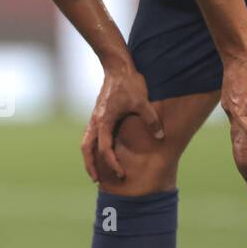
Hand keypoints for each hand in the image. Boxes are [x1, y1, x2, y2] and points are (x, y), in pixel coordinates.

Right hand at [82, 65, 164, 181]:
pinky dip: (92, 147)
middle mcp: (96, 122)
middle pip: (86, 149)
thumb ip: (151, 120)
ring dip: (88, 157)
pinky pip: (90, 136)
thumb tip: (161, 136)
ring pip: (85, 142)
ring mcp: (94, 118)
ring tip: (95, 171)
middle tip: (96, 180)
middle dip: (90, 166)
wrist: (117, 67)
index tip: (121, 173)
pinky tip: (100, 152)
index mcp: (104, 121)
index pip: (105, 149)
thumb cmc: (129, 83)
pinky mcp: (97, 114)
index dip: (112, 164)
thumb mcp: (142, 102)